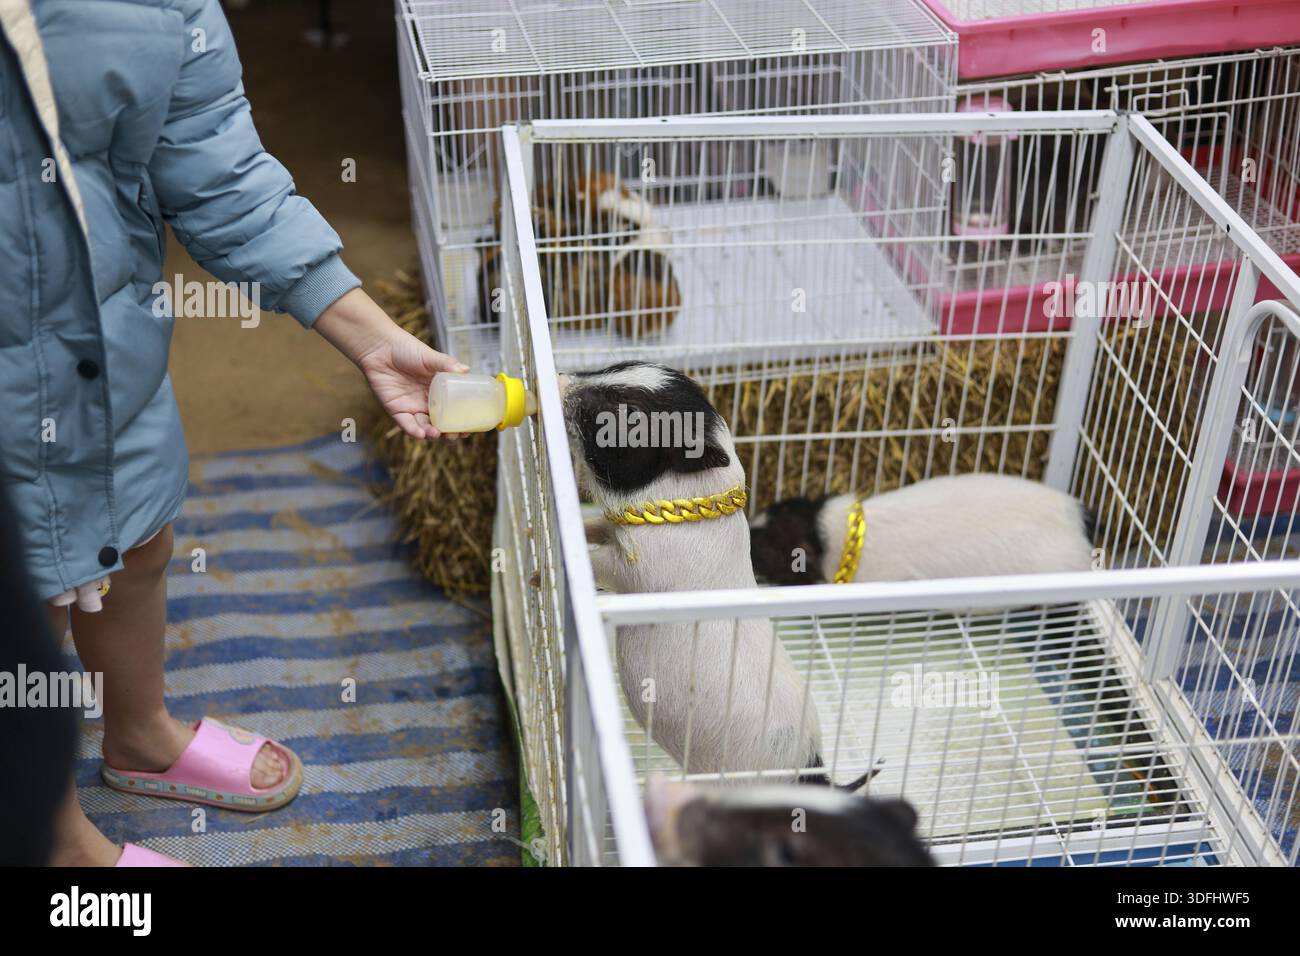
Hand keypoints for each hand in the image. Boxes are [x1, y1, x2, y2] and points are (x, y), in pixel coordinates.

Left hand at [314, 288, 467, 440]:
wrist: (380, 347)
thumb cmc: (405, 349)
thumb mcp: (430, 357)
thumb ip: (447, 364)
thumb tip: (466, 370)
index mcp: (438, 390)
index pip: (453, 410)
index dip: (461, 421)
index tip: (470, 428)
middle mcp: (426, 401)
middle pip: (440, 423)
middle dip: (449, 433)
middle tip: (456, 436)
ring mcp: (411, 406)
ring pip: (424, 427)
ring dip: (432, 434)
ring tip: (438, 434)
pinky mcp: (396, 409)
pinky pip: (406, 424)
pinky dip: (414, 431)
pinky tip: (421, 434)